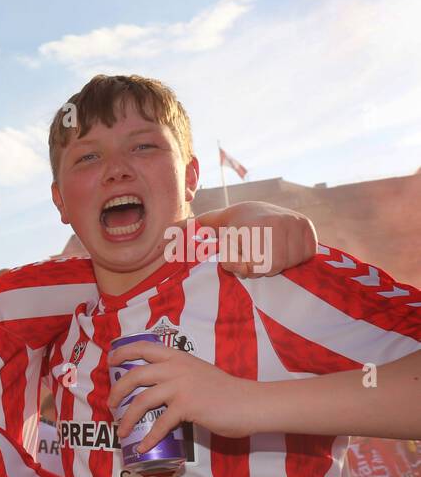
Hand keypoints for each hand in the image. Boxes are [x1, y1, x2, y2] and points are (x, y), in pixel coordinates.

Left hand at [107, 341, 263, 446]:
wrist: (250, 403)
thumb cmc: (226, 391)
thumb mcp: (198, 373)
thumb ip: (178, 375)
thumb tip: (156, 388)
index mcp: (178, 357)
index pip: (144, 347)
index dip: (123, 352)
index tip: (111, 361)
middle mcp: (176, 368)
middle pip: (135, 375)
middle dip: (117, 391)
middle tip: (110, 405)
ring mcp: (181, 387)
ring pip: (141, 400)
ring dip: (127, 418)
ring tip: (121, 431)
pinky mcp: (187, 406)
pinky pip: (160, 424)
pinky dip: (149, 438)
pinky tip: (143, 447)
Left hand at [193, 201, 316, 277]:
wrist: (258, 208)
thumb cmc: (232, 223)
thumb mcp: (212, 225)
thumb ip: (192, 230)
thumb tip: (167, 237)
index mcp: (255, 224)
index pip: (256, 268)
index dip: (244, 268)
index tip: (237, 256)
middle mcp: (279, 221)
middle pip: (272, 268)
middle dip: (259, 267)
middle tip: (253, 254)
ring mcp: (297, 223)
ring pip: (288, 264)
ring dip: (276, 264)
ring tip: (267, 250)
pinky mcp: (309, 228)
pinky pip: (305, 257)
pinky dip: (294, 258)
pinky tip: (283, 248)